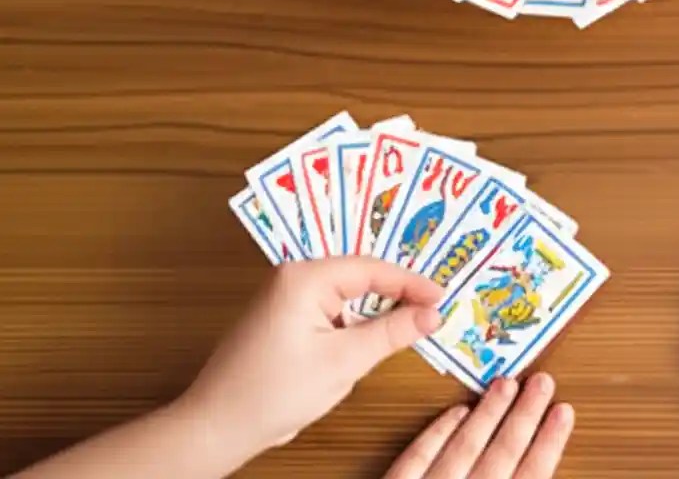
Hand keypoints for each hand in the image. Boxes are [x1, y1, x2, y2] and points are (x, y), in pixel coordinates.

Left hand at [177, 257, 443, 458]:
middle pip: (360, 276)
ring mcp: (284, 297)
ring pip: (346, 295)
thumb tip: (432, 313)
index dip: (412, 283)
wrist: (218, 426)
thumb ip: (392, 332)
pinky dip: (355, 321)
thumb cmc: (275, 392)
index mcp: (304, 277)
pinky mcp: (283, 319)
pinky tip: (375, 335)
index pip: (372, 269)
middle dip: (397, 292)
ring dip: (376, 309)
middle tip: (433, 306)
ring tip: (412, 320)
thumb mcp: (345, 361)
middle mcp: (292, 277)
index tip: (443, 298)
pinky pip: (330, 310)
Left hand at [383, 374, 573, 478]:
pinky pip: (417, 458)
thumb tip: (535, 460)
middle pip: (501, 455)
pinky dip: (438, 433)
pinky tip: (456, 412)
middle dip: (524, 416)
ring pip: (463, 448)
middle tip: (541, 382)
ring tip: (505, 384)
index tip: (564, 411)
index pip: (530, 477)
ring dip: (487, 414)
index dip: (549, 442)